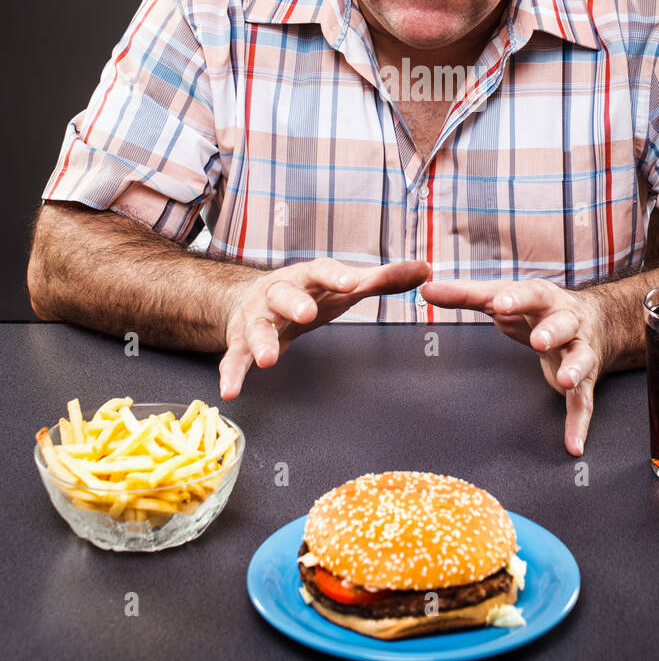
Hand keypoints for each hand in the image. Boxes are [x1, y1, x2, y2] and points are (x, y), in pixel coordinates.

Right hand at [219, 257, 430, 398]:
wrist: (248, 297)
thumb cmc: (306, 291)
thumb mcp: (343, 285)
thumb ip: (383, 279)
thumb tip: (425, 269)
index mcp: (307, 276)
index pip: (322, 270)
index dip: (336, 275)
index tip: (352, 282)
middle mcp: (278, 292)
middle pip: (285, 293)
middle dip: (295, 302)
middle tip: (307, 313)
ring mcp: (257, 317)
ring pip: (256, 327)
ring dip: (261, 341)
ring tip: (268, 359)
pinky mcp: (240, 342)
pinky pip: (234, 357)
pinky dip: (232, 373)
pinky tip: (230, 390)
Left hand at [420, 277, 605, 454]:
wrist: (593, 319)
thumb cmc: (535, 307)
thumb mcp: (503, 296)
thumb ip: (465, 294)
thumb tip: (426, 290)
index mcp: (544, 299)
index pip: (532, 293)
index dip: (518, 299)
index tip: (500, 304)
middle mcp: (567, 321)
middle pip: (563, 324)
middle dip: (552, 331)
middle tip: (538, 341)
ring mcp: (579, 350)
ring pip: (581, 358)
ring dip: (574, 369)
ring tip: (565, 381)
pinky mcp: (585, 380)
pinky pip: (583, 401)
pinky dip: (579, 423)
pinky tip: (573, 445)